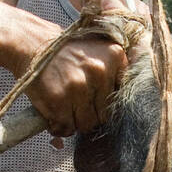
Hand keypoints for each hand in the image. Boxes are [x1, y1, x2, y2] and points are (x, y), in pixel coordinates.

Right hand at [29, 0, 151, 145]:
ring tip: (66, 108)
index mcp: (114, 56)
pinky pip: (65, 128)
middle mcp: (99, 71)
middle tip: (78, 105)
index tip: (101, 105)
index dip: (110, 104)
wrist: (31, 43)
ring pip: (86, 124)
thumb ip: (118, 70)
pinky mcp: (58, 101)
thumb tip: (139, 102)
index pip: (123, 96)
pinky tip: (55, 113)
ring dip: (75, 122)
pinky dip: (59, 127)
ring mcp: (78, 87)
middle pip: (105, 115)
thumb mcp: (99, 48)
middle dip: (92, 114)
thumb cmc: (67, 50)